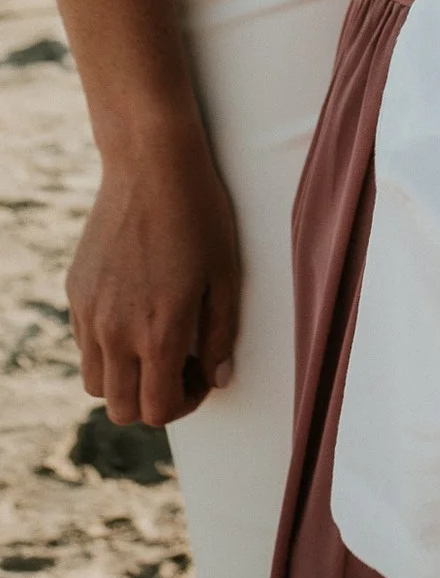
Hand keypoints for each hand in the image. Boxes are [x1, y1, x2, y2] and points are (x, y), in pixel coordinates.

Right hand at [67, 123, 241, 424]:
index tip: (199, 377)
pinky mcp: (75, 292)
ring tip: (155, 343)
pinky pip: (85, 343)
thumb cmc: (200, 216)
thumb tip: (216, 378)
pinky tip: (135, 311)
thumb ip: (221, 335)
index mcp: (159, 333)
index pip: (157, 410)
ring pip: (95, 383)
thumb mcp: (226, 275)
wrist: (151, 166)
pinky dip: (107, 347)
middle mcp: (116, 332)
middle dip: (153, 400)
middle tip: (180, 367)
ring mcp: (90, 314)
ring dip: (125, 379)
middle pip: (121, 409)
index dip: (183, 404)